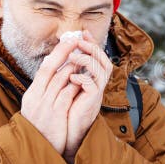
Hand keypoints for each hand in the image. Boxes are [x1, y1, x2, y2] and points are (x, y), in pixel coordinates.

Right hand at [20, 38, 80, 155]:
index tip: (67, 41)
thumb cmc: (41, 131)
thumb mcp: (38, 110)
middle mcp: (36, 98)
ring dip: (72, 66)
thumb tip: (59, 75)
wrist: (35, 152)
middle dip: (64, 52)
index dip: (56, 53)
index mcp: (32, 95)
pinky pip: (66, 95)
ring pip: (59, 79)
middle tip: (76, 39)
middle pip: (50, 69)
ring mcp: (45, 106)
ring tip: (82, 56)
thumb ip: (46, 94)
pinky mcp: (55, 115)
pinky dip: (74, 84)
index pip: (44, 68)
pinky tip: (83, 78)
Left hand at [63, 31, 113, 163]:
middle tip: (79, 41)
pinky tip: (72, 77)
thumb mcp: (67, 85)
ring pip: (102, 69)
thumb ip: (67, 71)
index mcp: (92, 77)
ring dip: (87, 60)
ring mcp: (97, 92)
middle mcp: (98, 83)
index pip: (97, 56)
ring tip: (72, 57)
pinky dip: (83, 78)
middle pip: (104, 60)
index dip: (92, 43)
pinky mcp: (93, 101)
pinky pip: (93, 85)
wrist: (69, 130)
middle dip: (92, 48)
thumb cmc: (67, 108)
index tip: (82, 33)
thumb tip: (60, 54)